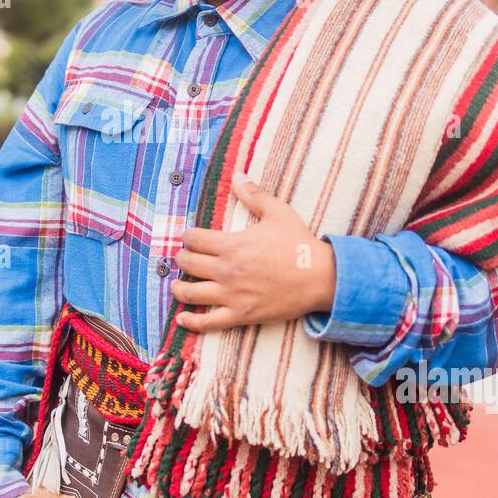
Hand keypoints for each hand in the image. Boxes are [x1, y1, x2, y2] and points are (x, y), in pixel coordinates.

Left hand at [170, 169, 335, 332]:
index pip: (194, 239)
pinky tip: (182, 318)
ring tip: (176, 285)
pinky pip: (209, 322)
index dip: (187, 236)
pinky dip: (192, 322)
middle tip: (184, 258)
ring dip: (179, 288)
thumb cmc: (300, 244)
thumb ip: (254, 195)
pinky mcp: (241, 314)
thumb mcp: (278, 212)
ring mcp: (232, 294)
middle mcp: (227, 270)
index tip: (189, 237)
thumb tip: (237, 175)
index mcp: (232, 245)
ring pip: (191, 293)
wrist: (320, 277)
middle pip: (189, 263)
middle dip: (182, 258)